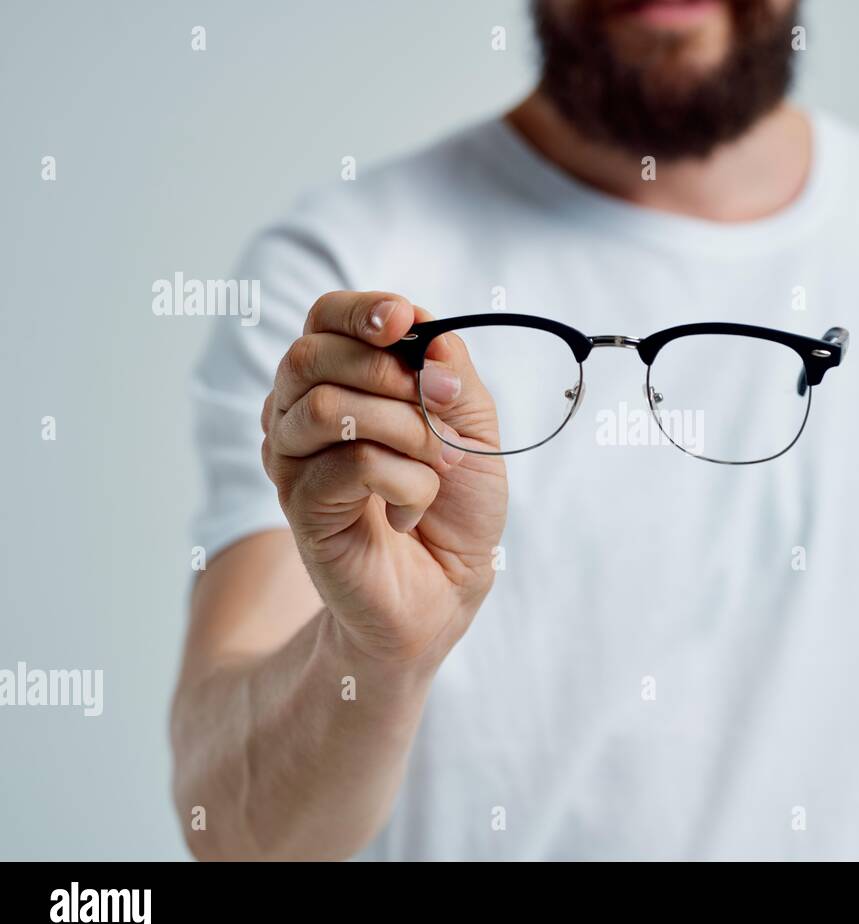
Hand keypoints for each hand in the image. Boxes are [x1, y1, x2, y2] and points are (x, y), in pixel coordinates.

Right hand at [261, 291, 507, 669]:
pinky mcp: (302, 506)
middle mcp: (303, 413)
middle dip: (392, 377)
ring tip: (437, 471)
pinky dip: (406, 483)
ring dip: (408, 434)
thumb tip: (430, 332)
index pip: (325, 318)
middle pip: (313, 354)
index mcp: (343, 381)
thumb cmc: (456, 507)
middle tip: (442, 417)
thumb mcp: (474, 431)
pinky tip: (409, 512)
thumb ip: (453, 377)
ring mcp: (293, 460)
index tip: (402, 321)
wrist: (447, 588)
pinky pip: (352, 464)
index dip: (360, 310)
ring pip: (330, 407)